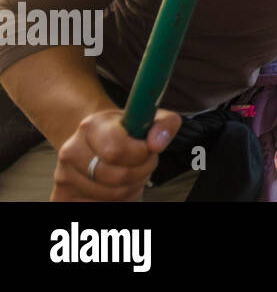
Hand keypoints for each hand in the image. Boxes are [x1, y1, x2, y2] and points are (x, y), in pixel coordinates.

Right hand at [51, 108, 180, 200]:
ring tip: (129, 173)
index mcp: (92, 126)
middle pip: (119, 178)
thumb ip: (165, 124)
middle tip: (142, 164)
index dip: (141, 156)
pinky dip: (116, 202)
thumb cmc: (125, 131)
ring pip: (112, 196)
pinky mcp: (62, 196)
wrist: (93, 140)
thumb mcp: (147, 118)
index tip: (147, 151)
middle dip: (140, 173)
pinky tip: (116, 186)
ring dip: (131, 188)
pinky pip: (99, 208)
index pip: (118, 151)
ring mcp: (63, 176)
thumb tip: (156, 143)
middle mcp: (71, 151)